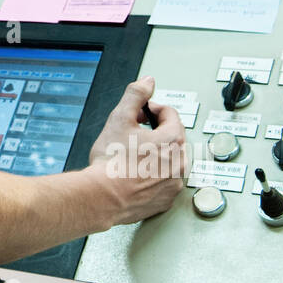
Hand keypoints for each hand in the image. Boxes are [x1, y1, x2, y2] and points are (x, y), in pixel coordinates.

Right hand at [86, 75, 186, 225]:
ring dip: (155, 153)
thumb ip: (136, 95)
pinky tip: (136, 173)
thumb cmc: (111, 162)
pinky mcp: (166, 199)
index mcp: (173, 139)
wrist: (102, 197)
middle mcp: (180, 162)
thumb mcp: (120, 118)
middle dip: (155, 130)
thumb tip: (147, 82)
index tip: (139, 113)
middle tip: (133, 132)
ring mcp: (174, 183)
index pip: (170, 113)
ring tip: (132, 154)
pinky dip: (154, 174)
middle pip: (172, 136)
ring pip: (169, 159)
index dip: (152, 108)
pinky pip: (165, 180)